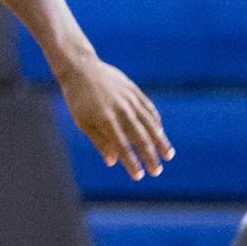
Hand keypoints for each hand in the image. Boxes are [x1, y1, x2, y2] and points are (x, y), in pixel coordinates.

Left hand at [58, 58, 173, 180]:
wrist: (82, 69)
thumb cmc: (78, 100)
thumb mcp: (83, 122)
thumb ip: (99, 141)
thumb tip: (113, 162)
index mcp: (106, 120)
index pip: (122, 146)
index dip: (131, 162)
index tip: (139, 176)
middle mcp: (121, 110)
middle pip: (140, 137)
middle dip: (150, 156)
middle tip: (157, 171)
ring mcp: (131, 100)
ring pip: (150, 124)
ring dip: (160, 141)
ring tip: (168, 155)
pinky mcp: (135, 91)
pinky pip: (149, 109)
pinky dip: (156, 121)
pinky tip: (160, 132)